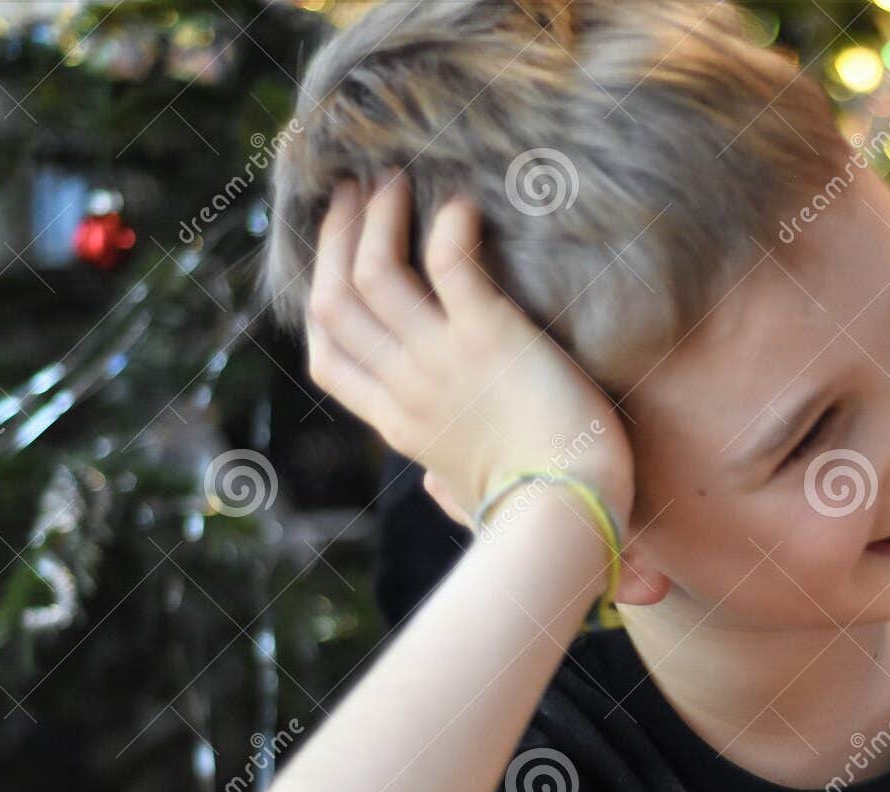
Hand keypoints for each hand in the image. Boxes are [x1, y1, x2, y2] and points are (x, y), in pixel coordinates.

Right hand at [303, 170, 634, 528]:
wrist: (568, 517)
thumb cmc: (534, 513)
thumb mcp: (469, 499)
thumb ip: (445, 484)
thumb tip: (433, 487)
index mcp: (398, 426)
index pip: (327, 356)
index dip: (321, 299)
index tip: (334, 259)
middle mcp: (406, 387)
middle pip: (335, 299)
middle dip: (336, 237)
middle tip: (353, 189)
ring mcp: (440, 360)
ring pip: (375, 270)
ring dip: (380, 215)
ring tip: (397, 175)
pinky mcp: (489, 337)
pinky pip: (449, 263)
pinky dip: (448, 225)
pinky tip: (461, 203)